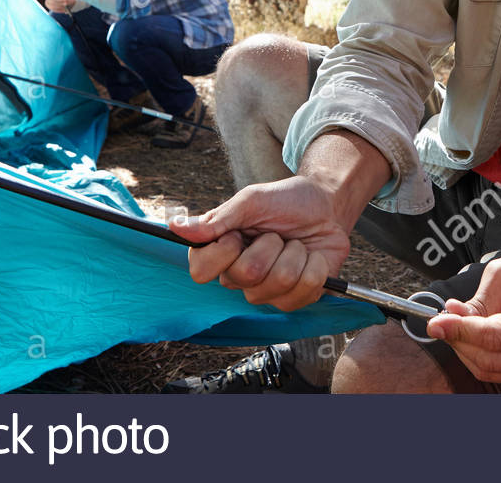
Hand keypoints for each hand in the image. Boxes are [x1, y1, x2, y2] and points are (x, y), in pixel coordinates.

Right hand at [169, 175, 352, 311]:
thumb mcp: (250, 201)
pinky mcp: (297, 299)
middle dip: (268, 244)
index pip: (200, 272)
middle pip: (245, 275)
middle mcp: (240, 278)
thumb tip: (175, 226)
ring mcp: (269, 292)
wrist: (325, 206)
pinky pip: (306, 289)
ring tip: (295, 243)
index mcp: (221, 253)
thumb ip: (216, 219)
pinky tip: (312, 257)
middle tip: (275, 233)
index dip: (222, 252)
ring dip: (294, 253)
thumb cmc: (284, 201)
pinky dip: (315, 264)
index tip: (238, 233)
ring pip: (279, 282)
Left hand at [425, 246, 500, 384]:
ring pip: (489, 371)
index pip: (496, 338)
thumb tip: (448, 320)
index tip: (436, 321)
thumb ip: (477, 300)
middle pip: (490, 361)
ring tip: (466, 321)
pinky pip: (497, 373)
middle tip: (445, 318)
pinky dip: (479, 355)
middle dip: (459, 340)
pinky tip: (480, 333)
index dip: (461, 331)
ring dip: (467, 349)